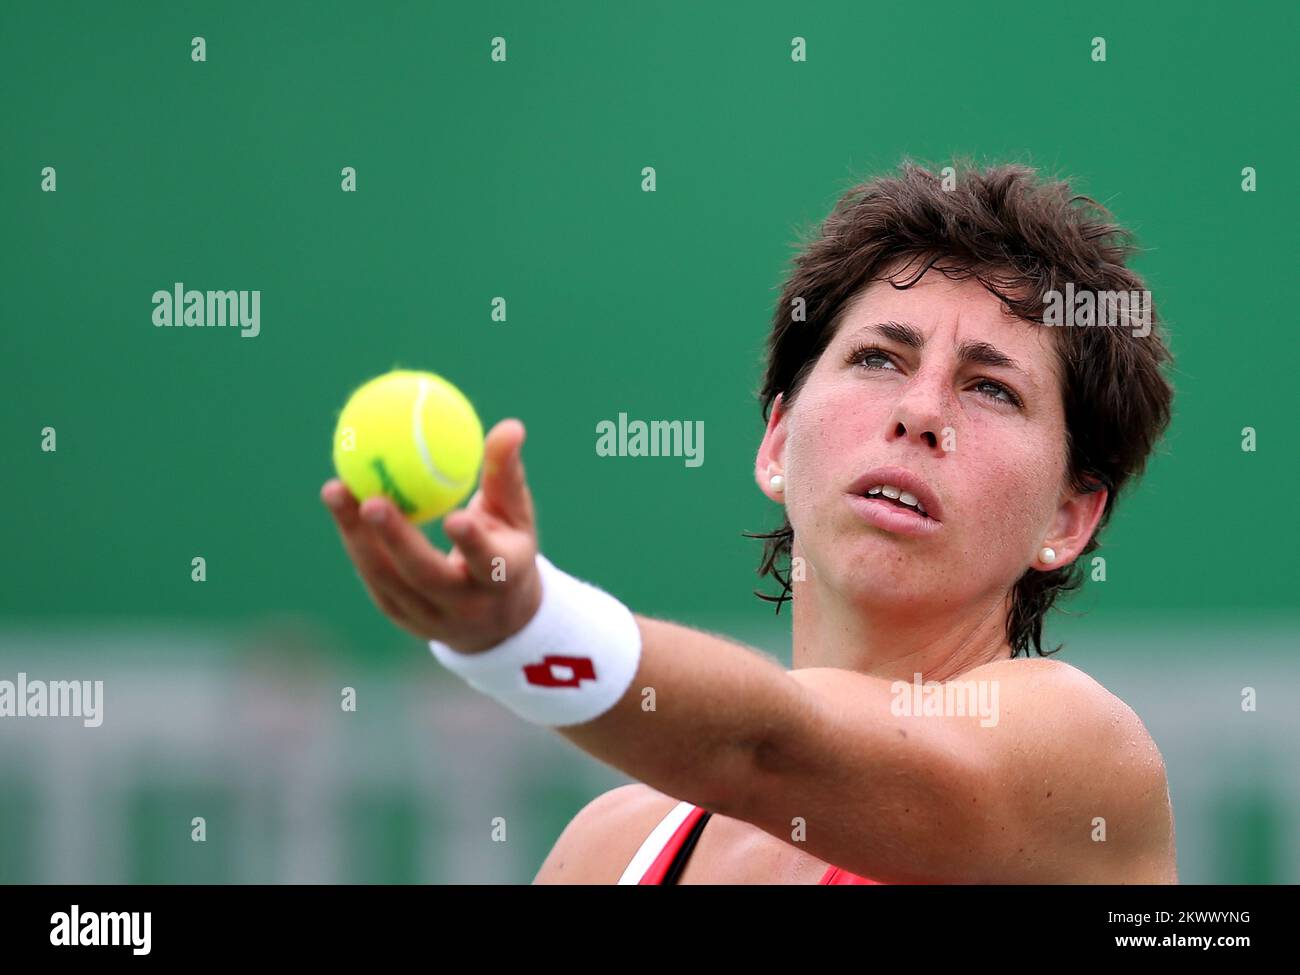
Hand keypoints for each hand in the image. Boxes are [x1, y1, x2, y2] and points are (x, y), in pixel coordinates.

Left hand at [321, 418, 542, 653]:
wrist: (496, 619)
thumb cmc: (507, 548)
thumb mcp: (515, 515)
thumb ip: (506, 474)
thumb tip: (510, 426)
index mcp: (504, 580)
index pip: (488, 564)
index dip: (472, 545)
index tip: (454, 518)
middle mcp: (466, 606)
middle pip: (427, 576)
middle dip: (397, 541)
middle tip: (372, 500)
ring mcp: (429, 617)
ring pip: (388, 579)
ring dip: (358, 536)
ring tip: (336, 491)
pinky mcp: (400, 617)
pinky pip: (372, 576)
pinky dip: (355, 539)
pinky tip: (339, 503)